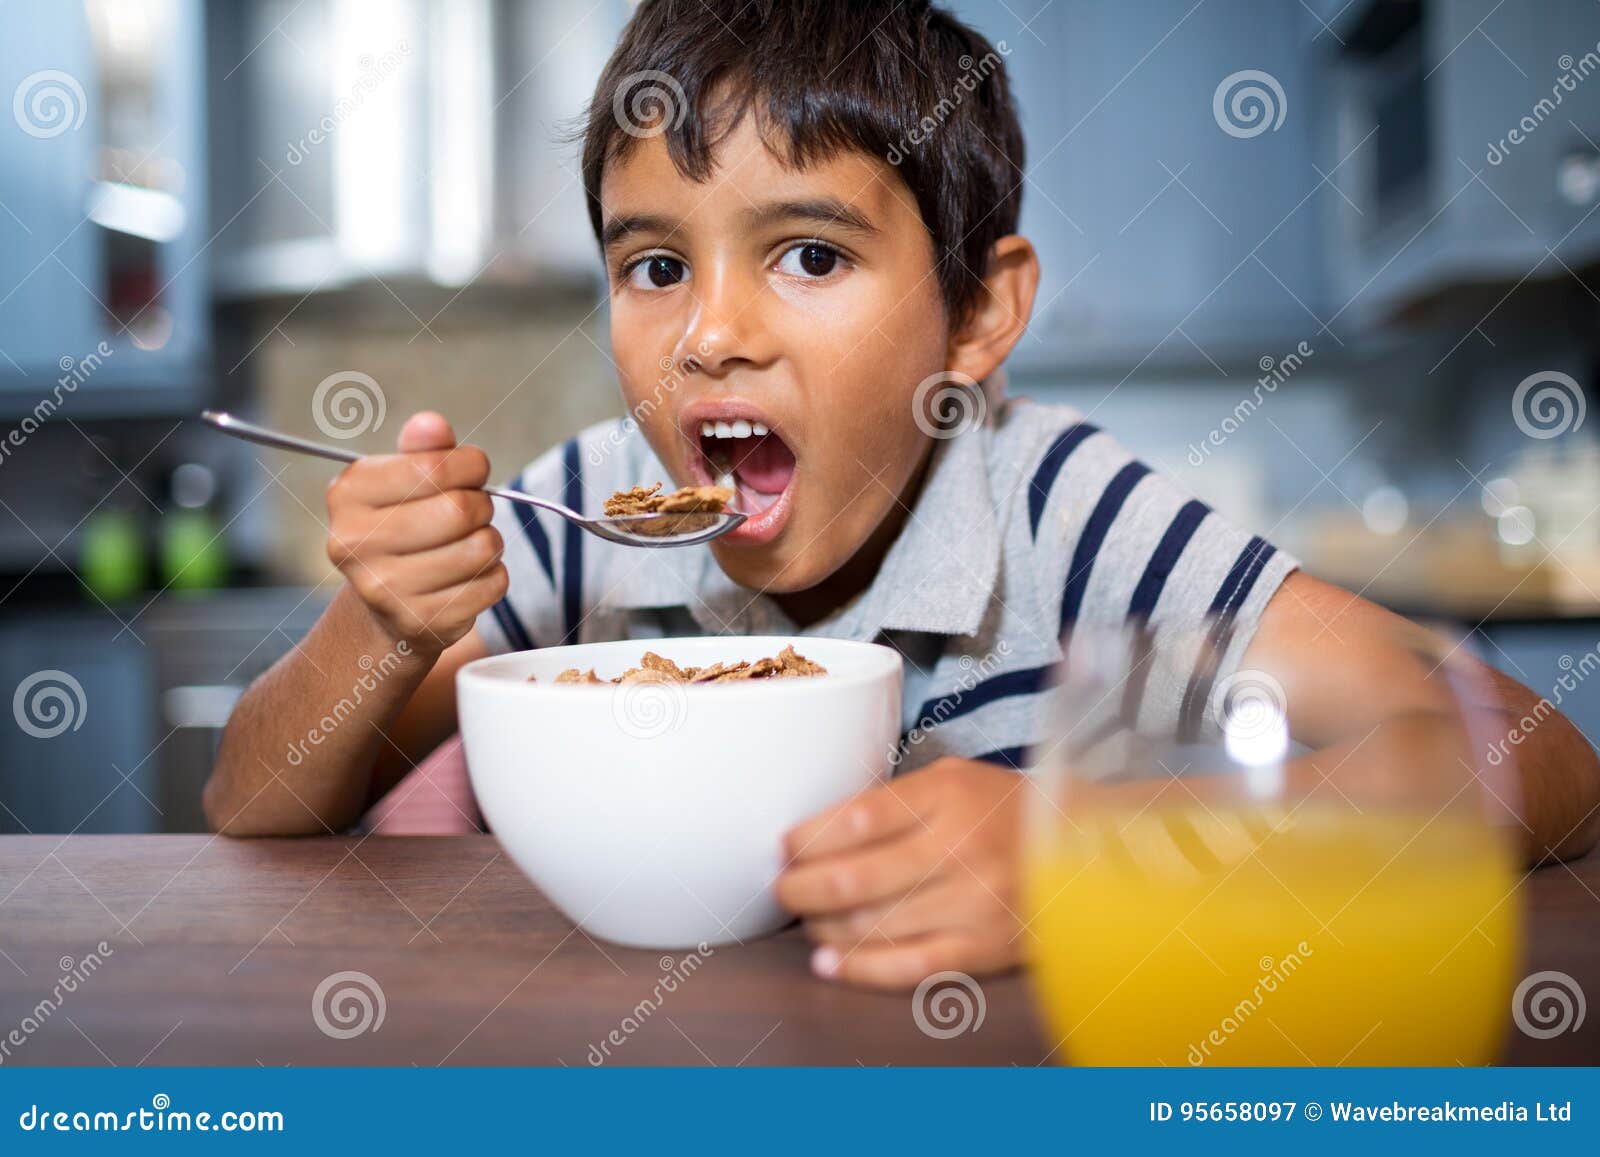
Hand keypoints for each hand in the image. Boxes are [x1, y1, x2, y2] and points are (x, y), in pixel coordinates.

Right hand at [325, 411, 506, 654]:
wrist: (385, 607)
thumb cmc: (402, 527)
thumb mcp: (402, 480)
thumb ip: (422, 450)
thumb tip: (432, 425)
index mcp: (348, 494)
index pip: (434, 466)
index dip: (470, 464)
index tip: (472, 471)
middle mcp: (355, 544)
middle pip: (460, 509)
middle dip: (481, 505)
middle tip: (471, 512)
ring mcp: (385, 590)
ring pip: (482, 548)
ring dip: (490, 542)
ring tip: (468, 544)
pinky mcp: (421, 623)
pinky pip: (492, 584)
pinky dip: (493, 575)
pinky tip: (468, 576)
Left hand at [775, 758, 1026, 989]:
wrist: (1083, 851)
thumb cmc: (1004, 810)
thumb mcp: (954, 778)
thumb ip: (893, 798)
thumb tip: (818, 831)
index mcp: (948, 795)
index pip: (857, 818)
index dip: (808, 837)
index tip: (785, 846)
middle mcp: (958, 849)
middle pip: (852, 879)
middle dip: (800, 888)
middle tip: (783, 887)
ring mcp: (972, 904)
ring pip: (870, 926)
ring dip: (822, 926)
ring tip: (806, 917)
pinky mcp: (981, 948)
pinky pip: (906, 966)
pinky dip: (857, 968)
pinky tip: (828, 962)